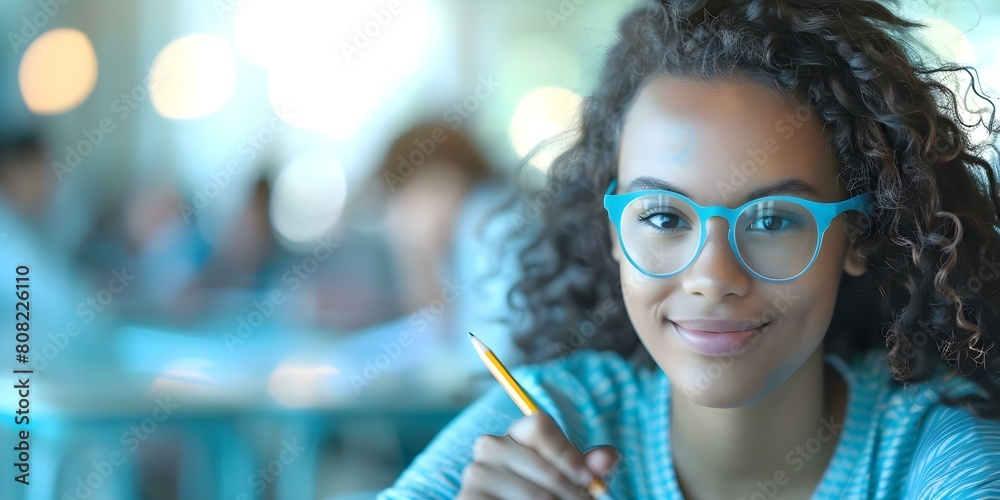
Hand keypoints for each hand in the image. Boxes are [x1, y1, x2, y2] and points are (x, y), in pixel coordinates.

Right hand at [457, 413, 619, 498]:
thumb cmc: (541, 496)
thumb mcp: (567, 481)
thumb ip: (586, 469)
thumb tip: (610, 458)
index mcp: (514, 434)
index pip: (540, 424)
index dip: (568, 452)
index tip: (589, 480)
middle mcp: (489, 446)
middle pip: (544, 467)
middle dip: (572, 494)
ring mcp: (476, 473)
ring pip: (535, 495)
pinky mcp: (468, 498)